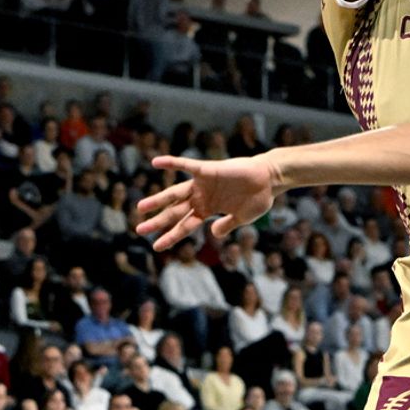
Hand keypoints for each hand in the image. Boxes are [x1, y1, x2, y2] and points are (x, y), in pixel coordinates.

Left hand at [136, 155, 276, 249]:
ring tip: (141, 208)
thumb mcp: (242, 218)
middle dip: (158, 221)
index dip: (171, 236)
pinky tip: (156, 162)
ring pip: (175, 193)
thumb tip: (212, 234)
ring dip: (158, 200)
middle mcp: (202, 198)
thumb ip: (226, 226)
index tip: (156, 247)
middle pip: (175, 212)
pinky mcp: (208, 170)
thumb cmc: (259, 198)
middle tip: (139, 230)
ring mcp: (203, 185)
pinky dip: (172, 163)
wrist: (271, 179)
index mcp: (209, 210)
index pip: (185, 226)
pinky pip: (187, 166)